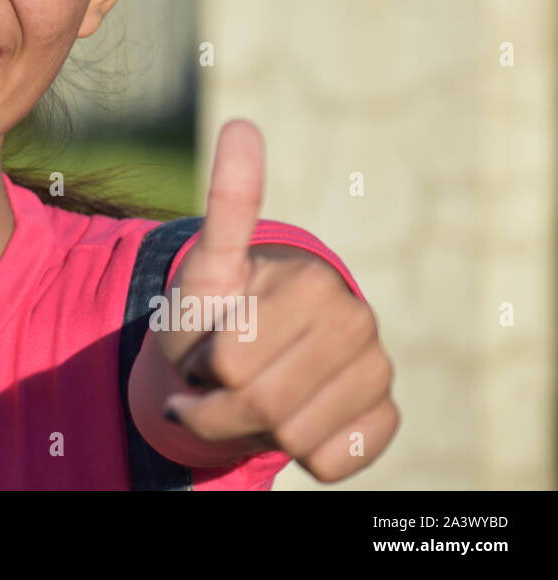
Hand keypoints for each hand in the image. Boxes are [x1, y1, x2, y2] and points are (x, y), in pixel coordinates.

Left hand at [152, 118, 398, 481]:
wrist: (232, 362)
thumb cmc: (210, 314)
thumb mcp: (205, 268)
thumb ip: (225, 204)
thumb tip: (241, 124)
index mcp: (312, 281)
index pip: (232, 363)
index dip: (202, 366)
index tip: (204, 345)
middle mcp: (358, 321)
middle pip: (263, 404)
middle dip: (219, 404)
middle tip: (214, 380)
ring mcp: (378, 370)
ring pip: (294, 439)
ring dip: (252, 431)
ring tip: (247, 396)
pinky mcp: (385, 418)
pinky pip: (332, 462)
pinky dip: (298, 452)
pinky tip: (291, 416)